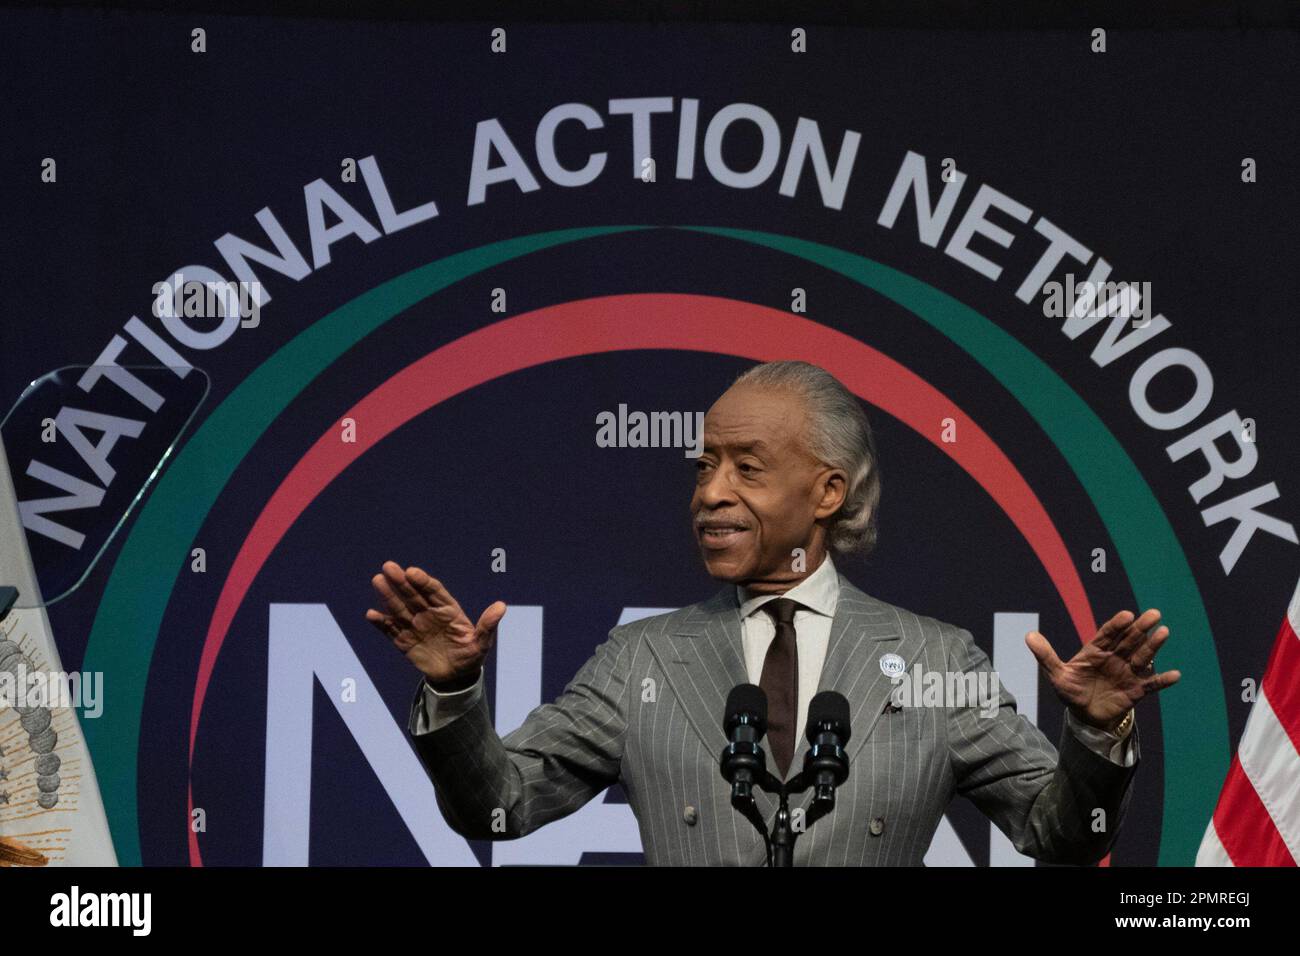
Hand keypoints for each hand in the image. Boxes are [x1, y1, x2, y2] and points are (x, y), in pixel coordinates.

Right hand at [365, 560, 505, 685]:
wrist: (455, 677)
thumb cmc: (470, 655)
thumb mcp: (481, 642)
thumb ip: (487, 625)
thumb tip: (501, 606)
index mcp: (448, 609)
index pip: (434, 591)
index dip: (423, 581)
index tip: (412, 572)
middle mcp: (429, 613)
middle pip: (413, 594)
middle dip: (401, 581)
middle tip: (388, 567)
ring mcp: (415, 625)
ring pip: (400, 608)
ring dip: (388, 595)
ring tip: (378, 581)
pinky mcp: (404, 640)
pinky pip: (391, 630)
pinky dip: (381, 623)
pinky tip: (371, 615)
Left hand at [1026, 608, 1179, 731]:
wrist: (1084, 715)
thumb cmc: (1071, 690)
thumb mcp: (1056, 674)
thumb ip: (1046, 656)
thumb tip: (1028, 636)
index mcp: (1096, 650)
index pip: (1108, 634)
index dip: (1117, 625)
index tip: (1127, 615)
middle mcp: (1115, 657)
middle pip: (1129, 640)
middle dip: (1141, 628)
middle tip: (1154, 614)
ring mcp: (1127, 672)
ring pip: (1143, 657)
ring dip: (1154, 646)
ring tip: (1164, 632)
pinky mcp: (1136, 690)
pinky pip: (1151, 685)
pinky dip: (1163, 680)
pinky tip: (1176, 675)